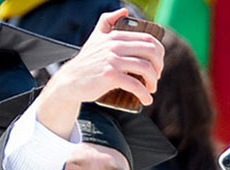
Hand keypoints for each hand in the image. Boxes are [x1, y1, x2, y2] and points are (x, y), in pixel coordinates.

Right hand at [36, 9, 165, 134]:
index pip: (149, 39)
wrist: (70, 81)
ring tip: (151, 89)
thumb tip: (124, 10)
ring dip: (153, 81)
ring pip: (146, 68)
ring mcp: (112, 60)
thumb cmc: (86, 61)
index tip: (157, 65)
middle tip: (156, 78)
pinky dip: (144, 94)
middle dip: (159, 66)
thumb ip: (107, 21)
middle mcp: (114, 45)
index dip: (159, 53)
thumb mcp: (95, 37)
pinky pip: (135, 85)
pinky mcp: (110, 76)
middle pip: (151, 52)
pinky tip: (146, 100)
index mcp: (116, 35)